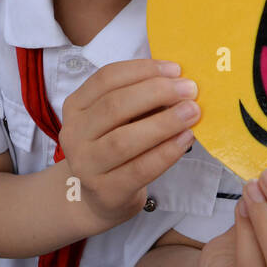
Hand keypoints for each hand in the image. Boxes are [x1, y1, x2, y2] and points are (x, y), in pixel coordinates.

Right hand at [58, 59, 197, 227]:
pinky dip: (166, 152)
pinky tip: (185, 139)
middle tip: (189, 90)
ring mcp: (86, 165)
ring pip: (124, 140)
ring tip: (192, 112)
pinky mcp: (106, 191)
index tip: (175, 69)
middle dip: (156, 93)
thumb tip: (178, 82)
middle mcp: (74, 134)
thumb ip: (140, 100)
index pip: (106, 79)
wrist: (100, 198)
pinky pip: (139, 169)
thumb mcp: (119, 119)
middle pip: (114, 106)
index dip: (142, 70)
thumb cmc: (115, 147)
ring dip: (163, 123)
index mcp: (76, 106)